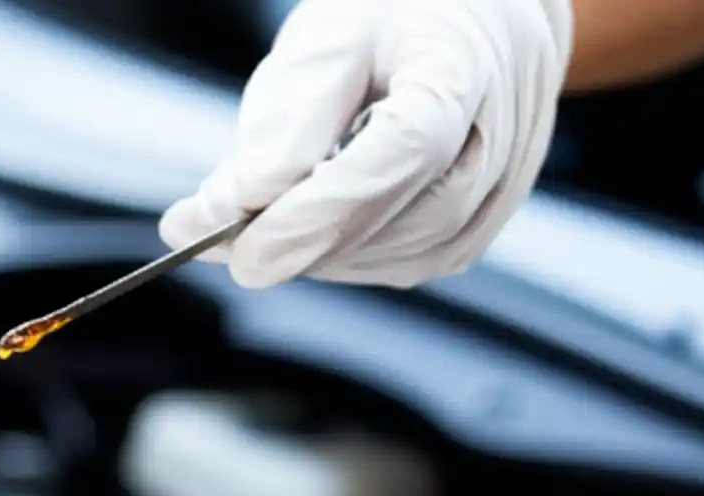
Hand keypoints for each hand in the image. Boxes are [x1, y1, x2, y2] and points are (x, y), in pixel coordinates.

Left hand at [160, 0, 572, 288]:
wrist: (470, 21)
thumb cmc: (393, 20)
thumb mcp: (329, 38)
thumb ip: (286, 122)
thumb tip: (235, 207)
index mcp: (464, 73)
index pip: (401, 156)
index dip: (319, 211)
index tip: (242, 250)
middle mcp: (496, 145)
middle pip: (396, 220)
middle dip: (296, 240)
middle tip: (207, 237)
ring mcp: (493, 197)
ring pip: (394, 255)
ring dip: (312, 251)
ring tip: (248, 223)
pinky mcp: (472, 231)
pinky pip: (399, 263)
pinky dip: (338, 254)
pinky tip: (299, 228)